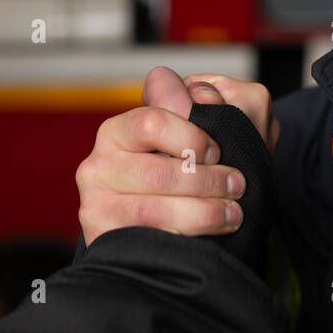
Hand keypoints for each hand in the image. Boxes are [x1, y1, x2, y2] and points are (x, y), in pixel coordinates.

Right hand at [75, 66, 278, 245]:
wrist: (172, 236)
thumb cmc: (193, 175)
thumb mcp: (210, 132)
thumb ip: (212, 105)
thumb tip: (202, 94)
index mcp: (120, 130)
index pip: (152, 123)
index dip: (191, 138)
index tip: (216, 152)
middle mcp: (99, 164)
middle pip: (158, 173)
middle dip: (208, 181)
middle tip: (237, 186)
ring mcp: (96, 203)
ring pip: (155, 209)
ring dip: (205, 212)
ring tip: (233, 212)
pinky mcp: (102, 238)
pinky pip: (149, 238)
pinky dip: (186, 237)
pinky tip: (210, 235)